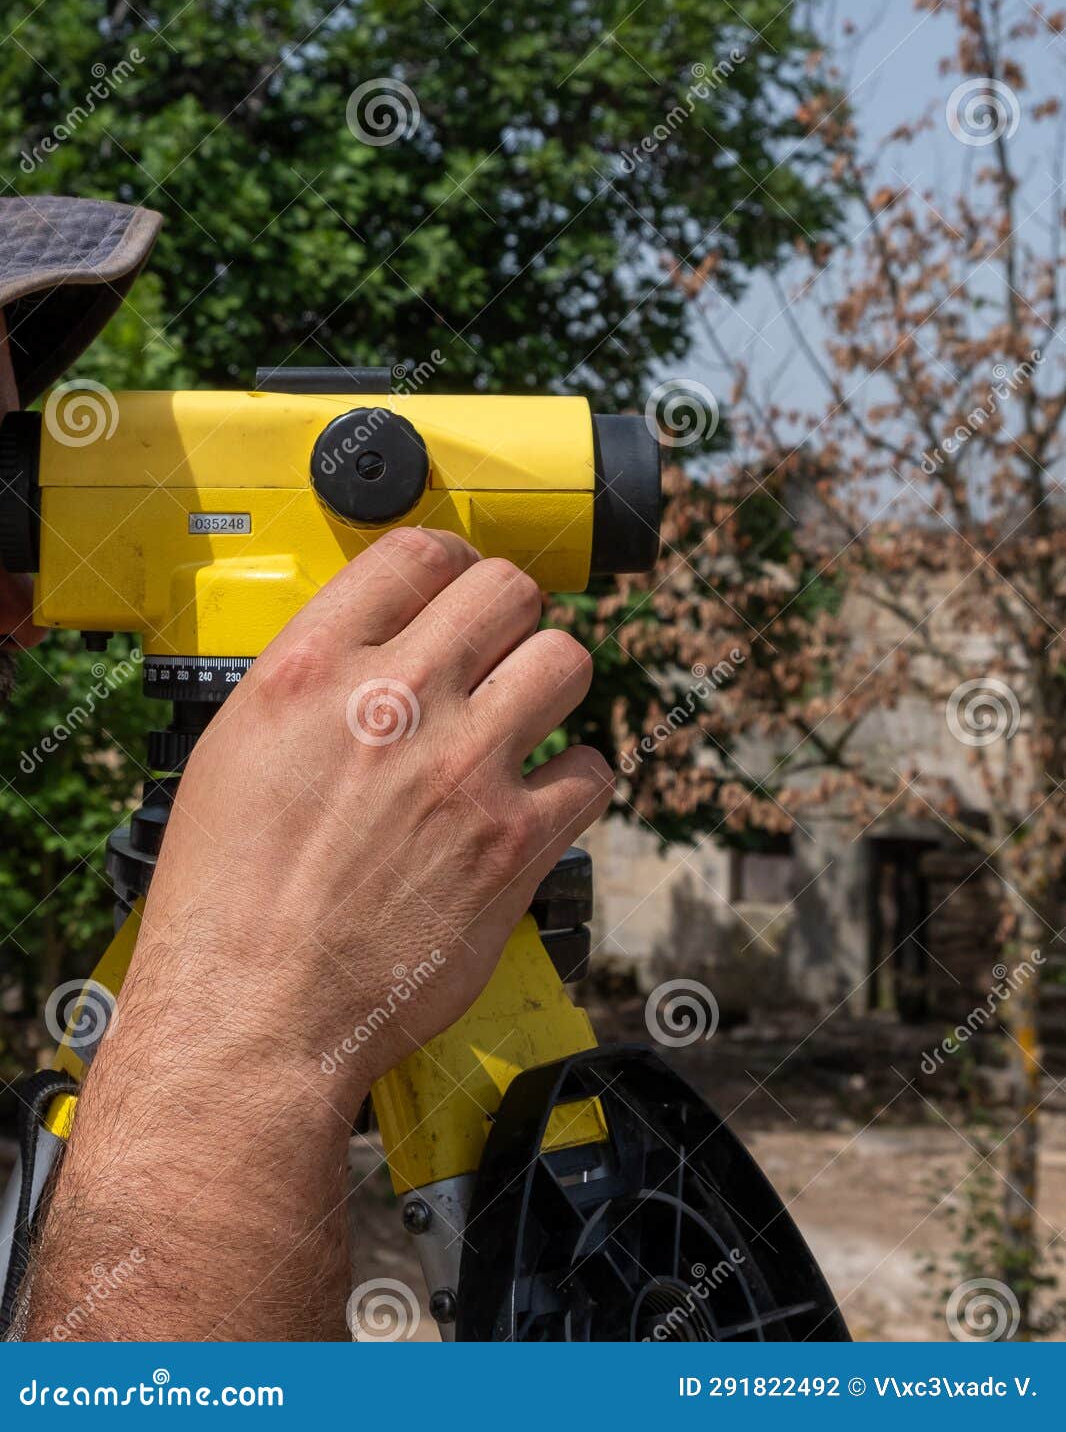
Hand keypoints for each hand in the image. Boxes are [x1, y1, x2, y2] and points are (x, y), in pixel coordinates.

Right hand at [134, 527, 612, 1106]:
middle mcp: (394, 700)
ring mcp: (464, 767)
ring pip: (566, 659)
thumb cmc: (225, 903)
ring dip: (553, 681)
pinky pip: (591, 769)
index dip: (450, 562)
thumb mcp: (234, 754)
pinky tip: (539, 799)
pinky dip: (573, 782)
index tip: (459, 585)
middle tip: (500, 649)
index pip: (415, 553)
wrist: (253, 1015)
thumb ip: (312, 686)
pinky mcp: (515, 841)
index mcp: (312, 669)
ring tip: (529, 713)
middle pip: (506, 589)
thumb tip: (371, 653)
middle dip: (510, 614)